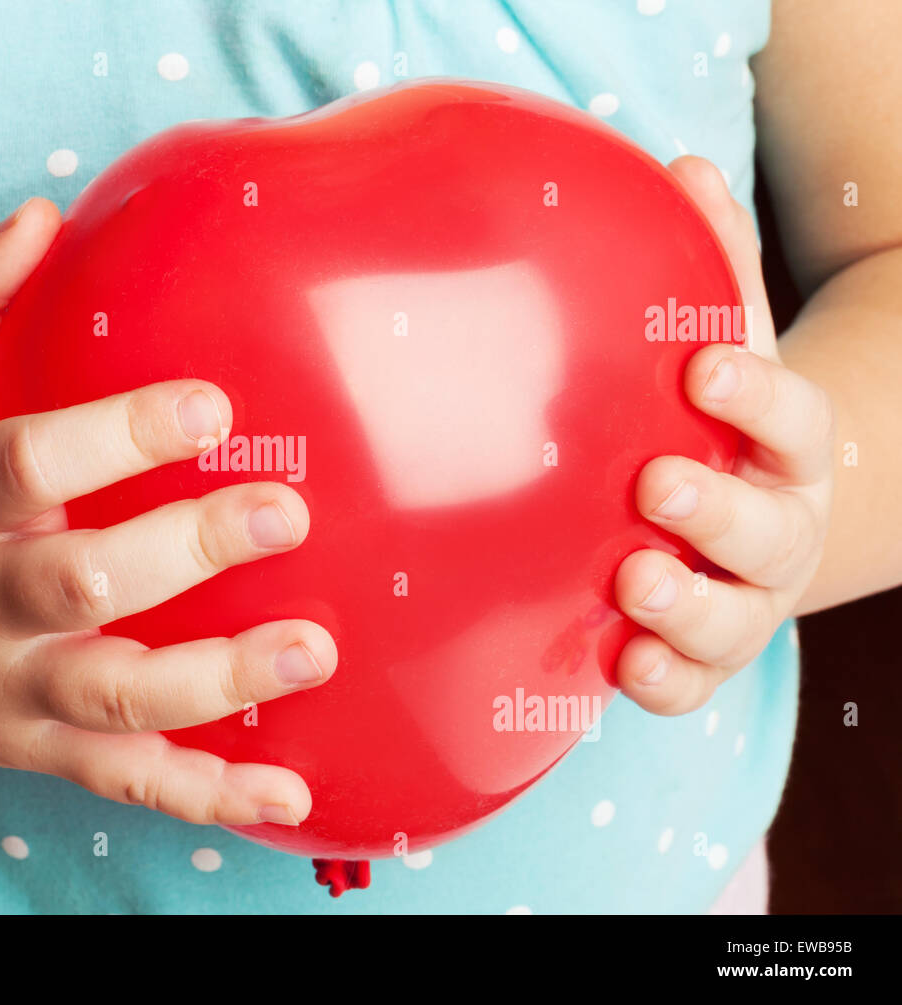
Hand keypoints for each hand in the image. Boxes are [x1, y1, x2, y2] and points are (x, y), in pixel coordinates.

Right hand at [0, 198, 335, 826]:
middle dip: (187, 552)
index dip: (118, 436)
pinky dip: (207, 792)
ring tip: (314, 648)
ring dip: (219, 680)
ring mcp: (8, 682)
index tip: (211, 404)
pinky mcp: (34, 744)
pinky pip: (126, 780)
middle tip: (288, 513)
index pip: (27, 464)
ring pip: (115, 696)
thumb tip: (40, 214)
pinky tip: (289, 794)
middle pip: (82, 584)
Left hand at [615, 157, 833, 713]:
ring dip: (689, 605)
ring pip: (737, 617)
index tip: (705, 365)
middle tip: (656, 484)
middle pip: (769, 528)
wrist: (738, 511)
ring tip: (633, 579)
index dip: (757, 394)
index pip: (790, 416)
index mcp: (781, 443)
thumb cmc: (713, 420)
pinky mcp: (701, 655)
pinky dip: (664, 679)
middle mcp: (775, 525)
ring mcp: (744, 598)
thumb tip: (680, 163)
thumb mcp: (719, 343)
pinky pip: (692, 683)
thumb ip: (708, 263)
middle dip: (718, 510)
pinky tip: (621, 665)